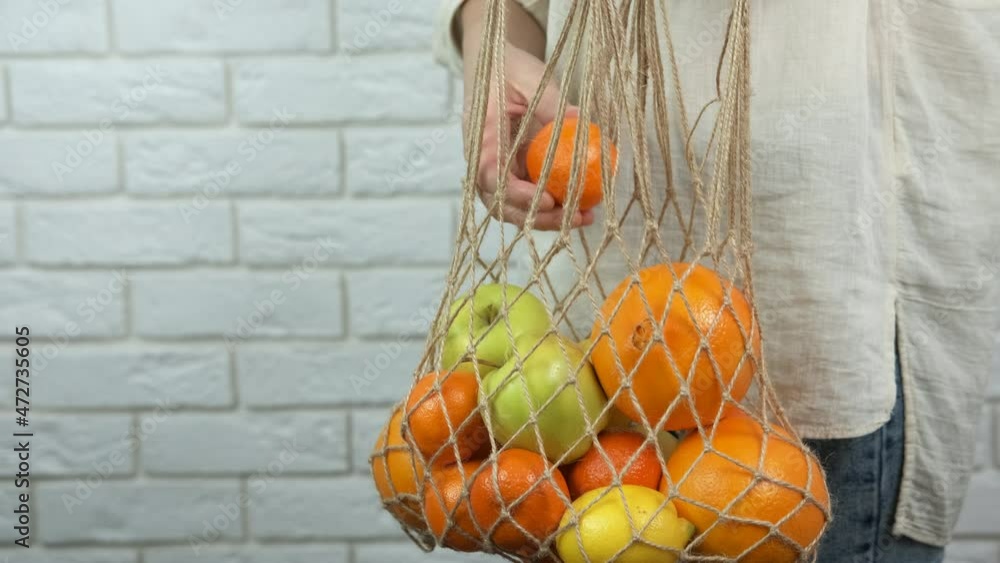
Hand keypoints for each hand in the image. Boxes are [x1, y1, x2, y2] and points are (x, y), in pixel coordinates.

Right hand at [463, 44, 594, 230]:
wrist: (492, 65)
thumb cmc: (507, 68)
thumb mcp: (529, 78)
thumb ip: (551, 103)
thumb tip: (582, 123)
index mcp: (481, 139)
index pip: (491, 177)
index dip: (517, 195)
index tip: (548, 199)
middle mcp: (484, 162)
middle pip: (502, 204)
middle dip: (538, 218)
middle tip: (575, 216)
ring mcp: (498, 171)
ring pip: (516, 208)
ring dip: (548, 218)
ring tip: (585, 217)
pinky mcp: (513, 173)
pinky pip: (530, 197)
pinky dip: (553, 206)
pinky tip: (582, 205)